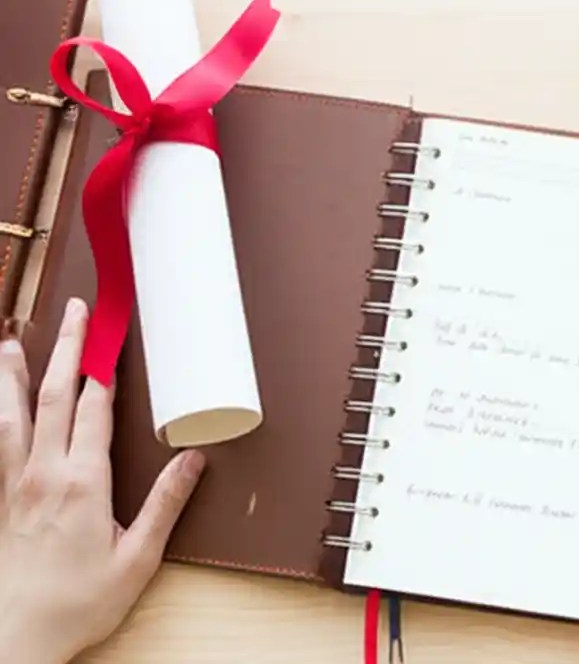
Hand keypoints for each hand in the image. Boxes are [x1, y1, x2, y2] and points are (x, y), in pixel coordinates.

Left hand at [0, 299, 206, 663]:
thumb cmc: (78, 603)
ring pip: (10, 414)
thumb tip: (194, 459)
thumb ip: (165, 504)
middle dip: (64, 349)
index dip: (101, 366)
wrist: (16, 636)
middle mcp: (43, 474)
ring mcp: (14, 484)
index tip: (109, 330)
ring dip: (11, 374)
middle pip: (51, 397)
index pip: (93, 409)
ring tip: (10, 341)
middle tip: (72, 311)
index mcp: (82, 483)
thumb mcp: (137, 558)